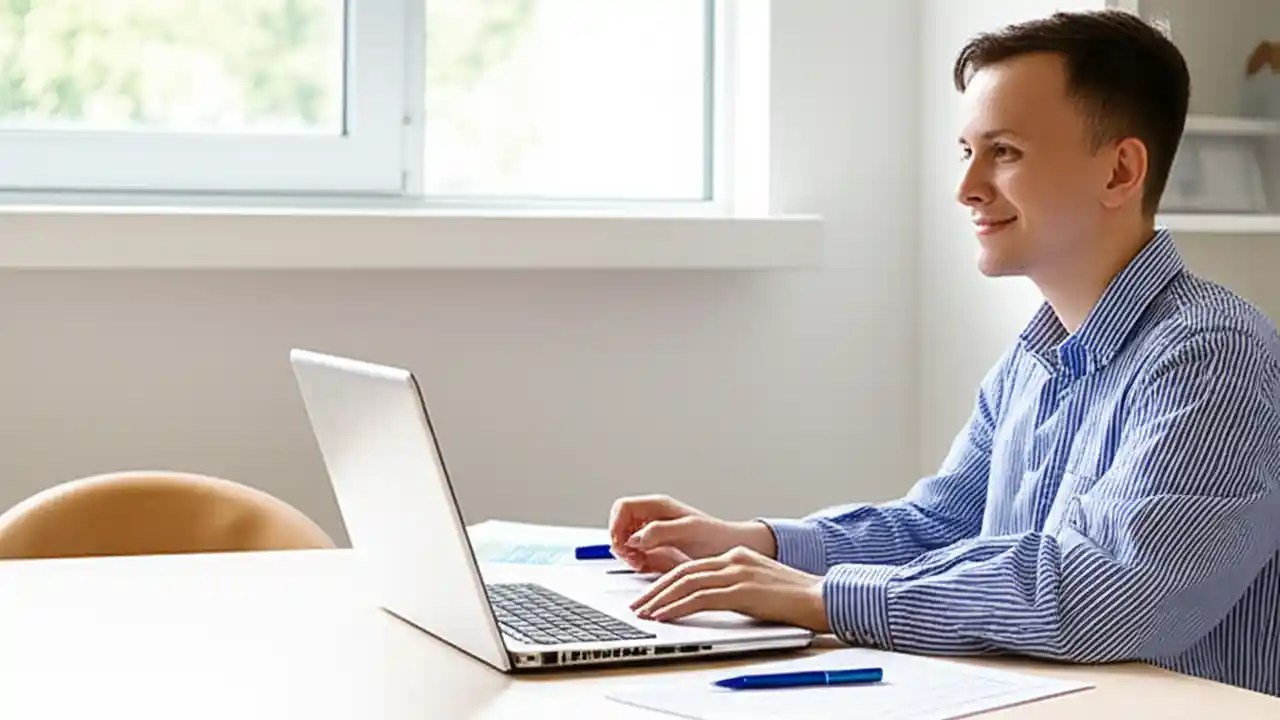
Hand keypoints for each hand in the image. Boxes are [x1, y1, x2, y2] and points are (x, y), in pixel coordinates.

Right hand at [608, 494, 777, 572]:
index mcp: (658, 506)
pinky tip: (650, 567)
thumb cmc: (716, 537)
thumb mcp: (689, 530)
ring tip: (643, 563)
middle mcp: (652, 519)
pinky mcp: (656, 552)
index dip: (616, 524)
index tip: (622, 543)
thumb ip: (659, 531)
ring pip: (625, 542)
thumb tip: (634, 538)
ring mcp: (653, 536)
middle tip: (633, 557)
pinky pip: (636, 556)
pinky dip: (637, 563)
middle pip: (619, 525)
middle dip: (621, 542)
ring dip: (628, 555)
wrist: (731, 553)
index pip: (622, 508)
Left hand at [629, 547, 830, 631]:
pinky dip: (679, 606)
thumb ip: (732, 584)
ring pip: (686, 582)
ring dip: (661, 599)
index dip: (665, 581)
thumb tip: (707, 598)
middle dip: (655, 590)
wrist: (819, 596)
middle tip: (638, 605)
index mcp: (734, 555)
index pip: (690, 566)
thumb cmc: (791, 596)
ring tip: (645, 612)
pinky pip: (701, 598)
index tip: (649, 595)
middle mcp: (732, 558)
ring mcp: (737, 573)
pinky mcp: (742, 590)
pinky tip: (666, 615)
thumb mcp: (756, 583)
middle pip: (682, 571)